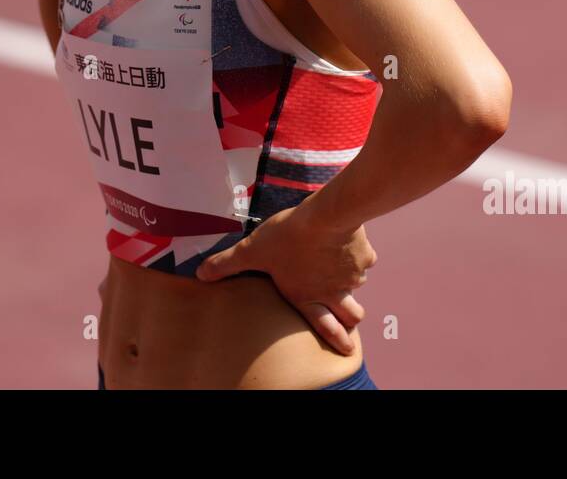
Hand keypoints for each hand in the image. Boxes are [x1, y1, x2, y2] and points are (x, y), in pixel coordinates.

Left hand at [195, 203, 376, 354]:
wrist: (325, 217)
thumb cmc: (287, 237)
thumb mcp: (251, 251)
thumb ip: (227, 264)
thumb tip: (200, 274)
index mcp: (307, 296)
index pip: (324, 326)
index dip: (335, 339)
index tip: (346, 348)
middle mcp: (332, 292)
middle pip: (352, 315)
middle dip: (352, 318)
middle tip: (352, 319)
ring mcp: (352, 276)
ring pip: (358, 286)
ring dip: (352, 280)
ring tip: (345, 268)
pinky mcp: (365, 257)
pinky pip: (366, 258)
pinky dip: (359, 254)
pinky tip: (350, 241)